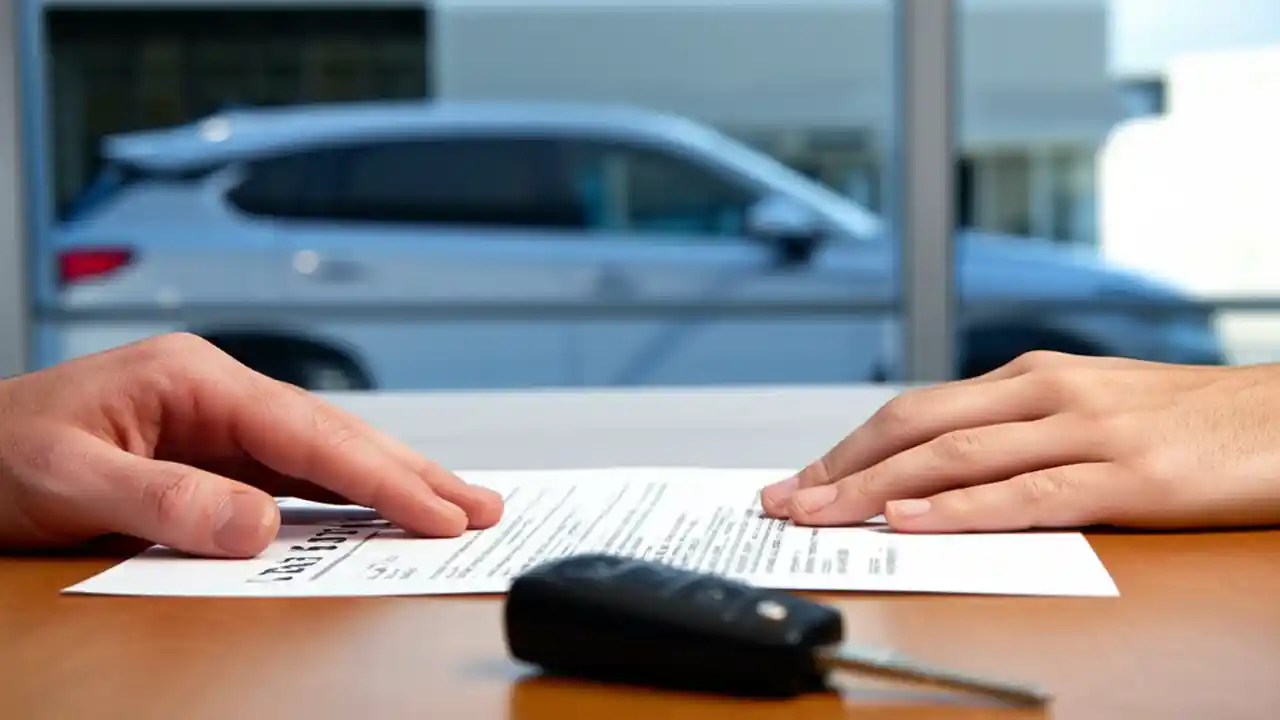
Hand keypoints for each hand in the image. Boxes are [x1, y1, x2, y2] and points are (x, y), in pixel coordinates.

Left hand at [0, 333, 501, 556]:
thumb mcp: (66, 479)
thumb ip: (162, 499)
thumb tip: (256, 527)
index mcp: (192, 379)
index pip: (306, 432)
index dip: (378, 475)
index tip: (435, 511)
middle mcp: (217, 393)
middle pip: (334, 434)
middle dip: (411, 472)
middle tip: (480, 507)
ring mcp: (219, 422)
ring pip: (326, 451)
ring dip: (392, 481)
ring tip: (455, 506)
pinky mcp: (214, 454)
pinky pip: (296, 475)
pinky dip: (348, 494)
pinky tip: (381, 509)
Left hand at [760, 351, 1279, 531]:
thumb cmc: (1188, 421)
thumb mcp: (1088, 411)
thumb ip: (1017, 433)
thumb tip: (938, 473)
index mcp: (1030, 379)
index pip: (916, 412)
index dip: (850, 447)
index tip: (802, 480)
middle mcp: (1045, 393)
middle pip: (916, 427)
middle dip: (841, 467)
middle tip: (783, 501)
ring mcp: (1084, 430)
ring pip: (955, 458)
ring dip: (876, 488)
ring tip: (819, 513)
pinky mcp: (1126, 475)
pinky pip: (1026, 495)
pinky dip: (960, 509)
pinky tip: (912, 522)